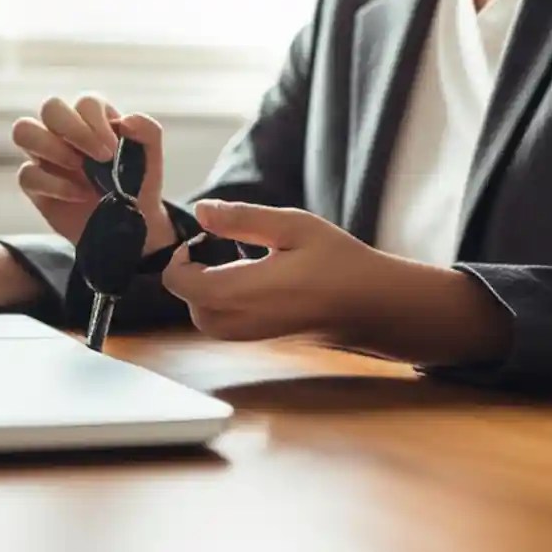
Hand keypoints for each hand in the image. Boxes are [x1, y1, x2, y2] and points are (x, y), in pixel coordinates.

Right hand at [11, 94, 175, 253]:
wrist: (129, 224)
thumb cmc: (137, 185)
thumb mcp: (151, 159)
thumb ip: (148, 132)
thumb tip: (126, 120)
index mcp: (93, 118)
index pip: (85, 103)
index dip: (96, 122)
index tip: (113, 150)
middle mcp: (64, 131)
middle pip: (51, 107)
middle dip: (74, 129)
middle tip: (100, 158)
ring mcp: (45, 155)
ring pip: (24, 131)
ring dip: (52, 148)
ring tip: (80, 169)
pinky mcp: (35, 183)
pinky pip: (27, 174)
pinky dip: (54, 185)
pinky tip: (78, 195)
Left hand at [162, 200, 512, 365]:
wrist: (373, 307)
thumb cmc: (339, 263)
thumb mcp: (293, 226)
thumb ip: (242, 218)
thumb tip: (200, 209)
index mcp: (241, 292)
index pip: (178, 280)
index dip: (182, 253)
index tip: (208, 234)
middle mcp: (237, 321)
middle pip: (185, 298)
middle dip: (193, 270)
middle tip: (222, 243)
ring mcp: (245, 336)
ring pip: (201, 314)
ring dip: (206, 286)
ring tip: (239, 258)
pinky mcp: (256, 341)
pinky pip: (221, 323)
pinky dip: (222, 301)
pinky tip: (253, 278)